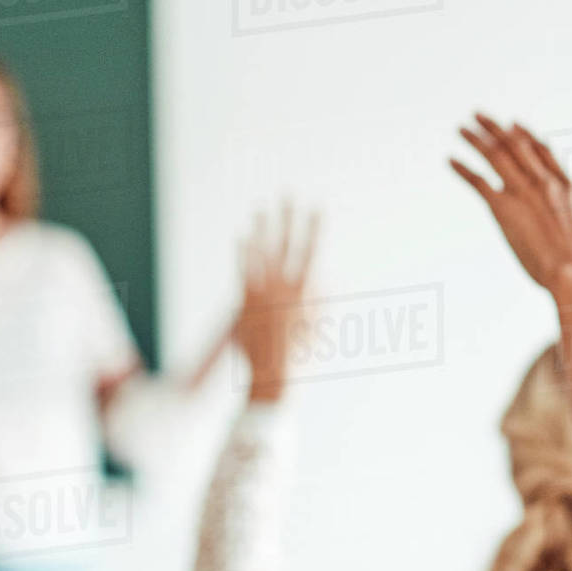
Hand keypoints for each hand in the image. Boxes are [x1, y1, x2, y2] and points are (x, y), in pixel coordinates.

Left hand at [233, 202, 318, 402]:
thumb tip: (331, 278)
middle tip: (288, 193)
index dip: (315, 227)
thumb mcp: (319, 327)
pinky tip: (240, 236)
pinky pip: (243, 272)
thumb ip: (324, 300)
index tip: (318, 207)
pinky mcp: (246, 303)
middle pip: (287, 244)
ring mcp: (263, 294)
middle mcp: (284, 289)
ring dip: (263, 228)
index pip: (312, 251)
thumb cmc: (300, 356)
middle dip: (288, 217)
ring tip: (261, 207)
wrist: (274, 376)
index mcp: (305, 293)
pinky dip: (243, 253)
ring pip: (262, 253)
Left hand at [450, 114, 571, 300]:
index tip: (511, 124)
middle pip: (514, 145)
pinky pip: (479, 181)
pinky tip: (451, 160)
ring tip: (461, 129)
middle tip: (478, 115)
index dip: (524, 134)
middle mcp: (541, 180)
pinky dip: (464, 169)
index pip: (539, 150)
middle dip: (494, 128)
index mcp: (562, 181)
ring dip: (475, 140)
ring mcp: (522, 191)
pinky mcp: (504, 207)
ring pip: (495, 156)